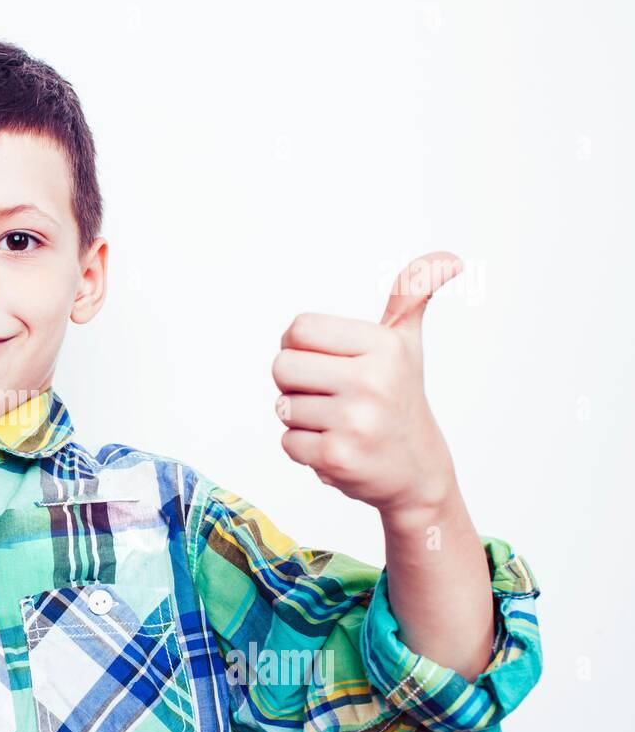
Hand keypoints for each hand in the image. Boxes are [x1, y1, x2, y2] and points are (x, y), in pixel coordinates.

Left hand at [271, 251, 463, 515]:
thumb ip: (412, 295)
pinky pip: (287, 442)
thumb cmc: (401, 398)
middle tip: (329, 396)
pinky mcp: (338, 457)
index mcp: (384, 345)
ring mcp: (356, 421)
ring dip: (302, 419)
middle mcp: (373, 380)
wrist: (418, 473)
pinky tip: (338, 447)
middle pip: (282, 366)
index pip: (298, 329)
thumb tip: (448, 258)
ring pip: (283, 408)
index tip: (324, 362)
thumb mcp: (407, 344)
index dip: (299, 347)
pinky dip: (304, 449)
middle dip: (295, 384)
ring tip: (339, 423)